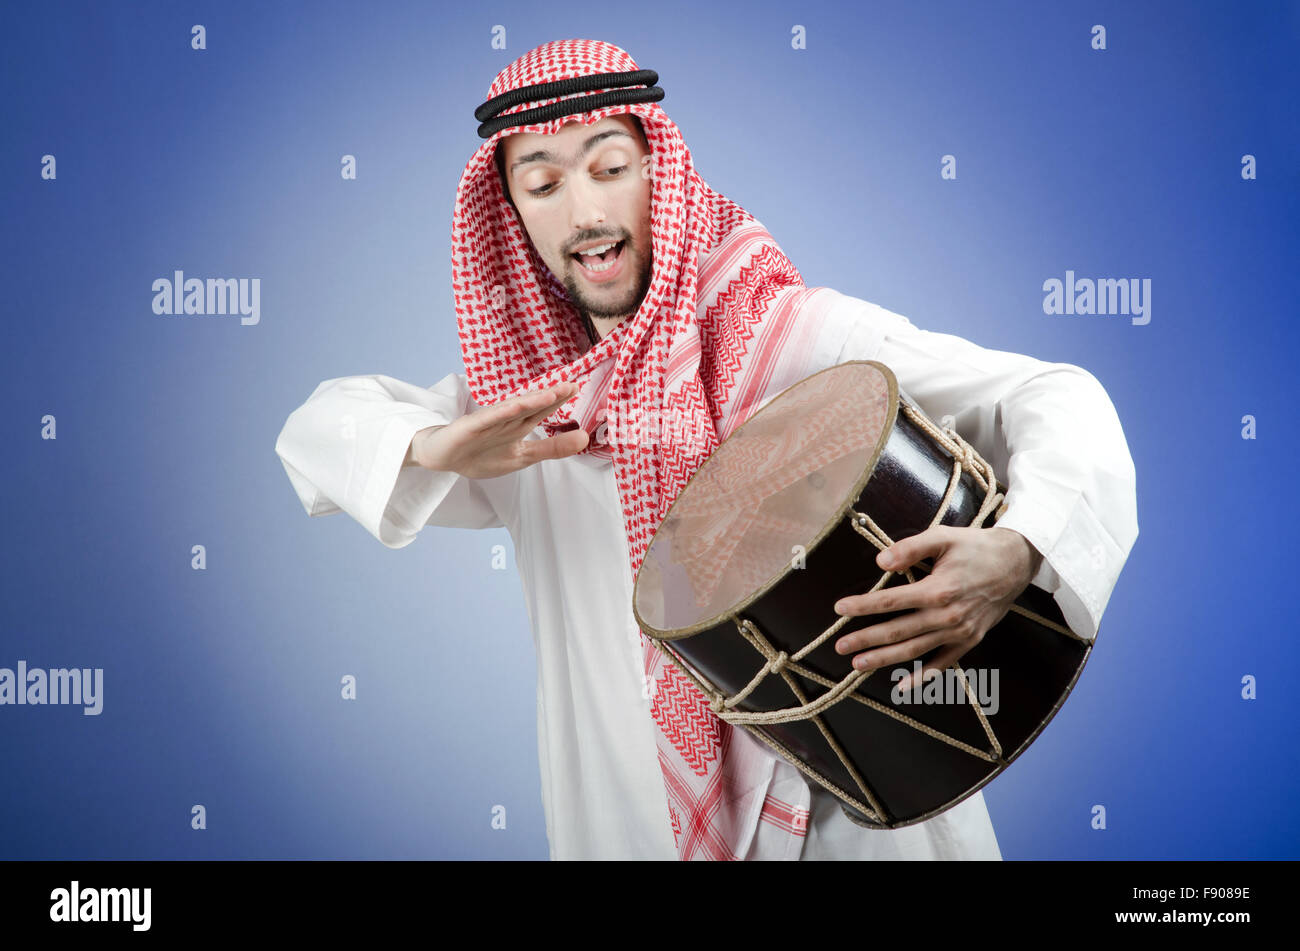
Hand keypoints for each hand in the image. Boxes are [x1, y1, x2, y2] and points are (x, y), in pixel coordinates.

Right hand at [409, 381, 588, 478]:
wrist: (441, 457)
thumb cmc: (481, 454)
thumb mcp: (523, 456)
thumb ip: (552, 448)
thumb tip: (585, 438)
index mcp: (518, 425)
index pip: (542, 410)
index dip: (559, 399)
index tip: (577, 387)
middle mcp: (505, 419)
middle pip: (531, 405)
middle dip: (550, 395)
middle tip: (571, 383)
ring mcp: (487, 422)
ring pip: (512, 409)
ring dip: (531, 401)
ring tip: (551, 394)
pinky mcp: (469, 427)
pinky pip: (487, 419)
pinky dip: (501, 413)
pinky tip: (515, 406)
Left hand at [831, 525, 1042, 688]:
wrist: (1016, 562)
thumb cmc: (975, 546)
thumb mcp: (943, 536)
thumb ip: (910, 548)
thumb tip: (880, 561)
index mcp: (938, 590)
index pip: (891, 601)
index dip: (863, 606)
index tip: (840, 608)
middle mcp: (947, 616)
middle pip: (898, 631)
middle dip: (866, 639)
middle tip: (840, 646)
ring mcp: (959, 632)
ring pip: (915, 650)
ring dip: (885, 660)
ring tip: (858, 664)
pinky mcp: (969, 640)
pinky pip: (942, 664)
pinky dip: (923, 677)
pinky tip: (902, 686)